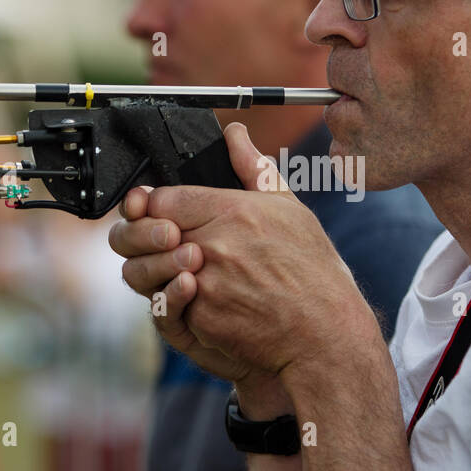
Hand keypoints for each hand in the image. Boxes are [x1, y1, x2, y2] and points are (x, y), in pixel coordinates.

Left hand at [109, 124, 379, 393]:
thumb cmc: (314, 273)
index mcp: (233, 211)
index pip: (161, 199)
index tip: (161, 215)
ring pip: (147, 274)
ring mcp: (205, 285)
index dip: (153, 207)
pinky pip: (167, 307)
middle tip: (161, 247)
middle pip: (145, 235)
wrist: (326, 336)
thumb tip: (234, 134)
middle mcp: (215, 245)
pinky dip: (177, 306)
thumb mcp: (290, 211)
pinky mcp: (200, 320)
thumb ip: (253, 169)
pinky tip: (201, 303)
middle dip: (144, 240)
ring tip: (181, 276)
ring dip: (154, 274)